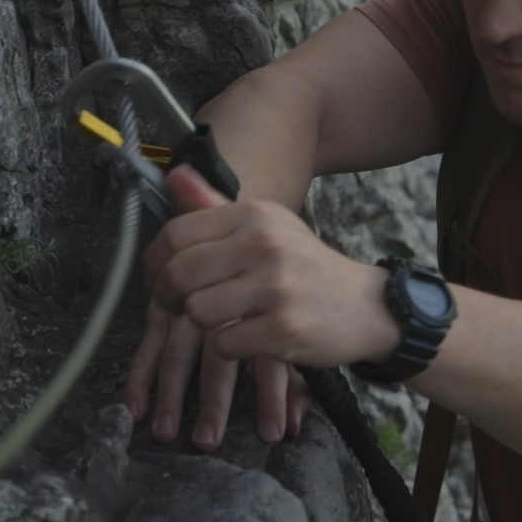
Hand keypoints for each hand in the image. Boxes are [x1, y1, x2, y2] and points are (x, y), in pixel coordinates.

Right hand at [124, 303, 308, 449]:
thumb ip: (295, 381)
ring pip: (178, 350)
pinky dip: (141, 374)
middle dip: (213, 401)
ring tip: (166, 432)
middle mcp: (224, 303)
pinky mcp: (165, 306)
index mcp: (262, 308)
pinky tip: (136, 406)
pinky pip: (150, 342)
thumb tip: (294, 425)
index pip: (268, 353)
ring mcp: (191, 302)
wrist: (250, 244)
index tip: (273, 431)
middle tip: (207, 440)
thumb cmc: (276, 295)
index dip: (271, 394)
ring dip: (171, 394)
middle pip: (218, 355)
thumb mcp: (291, 331)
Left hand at [141, 166, 397, 368]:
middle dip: (168, 297)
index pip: (177, 233)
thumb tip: (173, 174)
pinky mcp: (282, 329)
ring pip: (197, 311)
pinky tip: (248, 338)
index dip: (154, 261)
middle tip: (177, 307)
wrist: (366, 306)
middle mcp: (263, 245)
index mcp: (254, 216)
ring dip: (202, 324)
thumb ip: (214, 206)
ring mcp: (274, 287)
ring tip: (222, 320)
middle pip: (180, 274)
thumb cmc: (306, 267)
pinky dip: (229, 347)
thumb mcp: (267, 227)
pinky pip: (224, 344)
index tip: (157, 277)